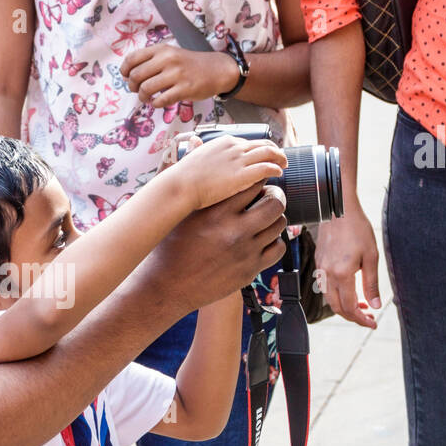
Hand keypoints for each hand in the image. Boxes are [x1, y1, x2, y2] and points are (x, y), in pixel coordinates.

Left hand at [121, 45, 238, 107]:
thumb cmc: (189, 64)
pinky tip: (158, 102)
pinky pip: (161, 100)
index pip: (132, 58)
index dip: (124, 70)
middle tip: (136, 89)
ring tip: (146, 97)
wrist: (216, 69)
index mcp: (161, 49)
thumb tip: (127, 75)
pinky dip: (156, 104)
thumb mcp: (170, 54)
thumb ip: (151, 61)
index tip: (126, 77)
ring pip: (146, 89)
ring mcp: (176, 74)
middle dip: (132, 86)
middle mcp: (168, 59)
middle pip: (136, 75)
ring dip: (142, 96)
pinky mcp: (185, 89)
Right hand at [143, 183, 287, 314]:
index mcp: (216, 212)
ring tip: (264, 217)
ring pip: (279, 224)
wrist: (166, 287)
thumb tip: (206, 158)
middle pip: (275, 202)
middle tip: (268, 196)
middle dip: (274, 195)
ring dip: (274, 217)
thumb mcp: (181, 215)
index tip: (254, 181)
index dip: (257, 178)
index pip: (252, 183)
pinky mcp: (250, 270)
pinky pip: (278, 248)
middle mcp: (234, 231)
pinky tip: (263, 239)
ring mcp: (245, 252)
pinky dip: (274, 241)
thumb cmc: (169, 248)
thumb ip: (200, 191)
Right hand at [162, 133, 285, 210]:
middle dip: (274, 151)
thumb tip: (193, 142)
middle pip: (263, 144)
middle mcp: (235, 147)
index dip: (258, 149)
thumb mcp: (190, 155)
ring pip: (269, 153)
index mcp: (224, 142)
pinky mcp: (243, 175)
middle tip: (280, 159)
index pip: (248, 142)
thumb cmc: (183, 175)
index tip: (262, 156)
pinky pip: (267, 168)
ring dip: (279, 158)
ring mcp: (240, 160)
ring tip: (284, 165)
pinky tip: (279, 174)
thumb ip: (196, 148)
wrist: (181, 185)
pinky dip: (276, 169)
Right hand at [315, 205, 381, 328]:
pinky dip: (337, 295)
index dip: (361, 319)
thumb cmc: (357, 228)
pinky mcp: (319, 263)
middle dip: (353, 317)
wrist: (338, 210)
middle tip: (368, 318)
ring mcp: (321, 269)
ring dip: (345, 307)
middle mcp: (327, 274)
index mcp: (342, 274)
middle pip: (337, 307)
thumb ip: (371, 284)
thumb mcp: (371, 257)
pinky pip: (325, 287)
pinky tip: (350, 291)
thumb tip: (375, 304)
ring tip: (362, 306)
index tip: (372, 323)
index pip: (350, 307)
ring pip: (329, 299)